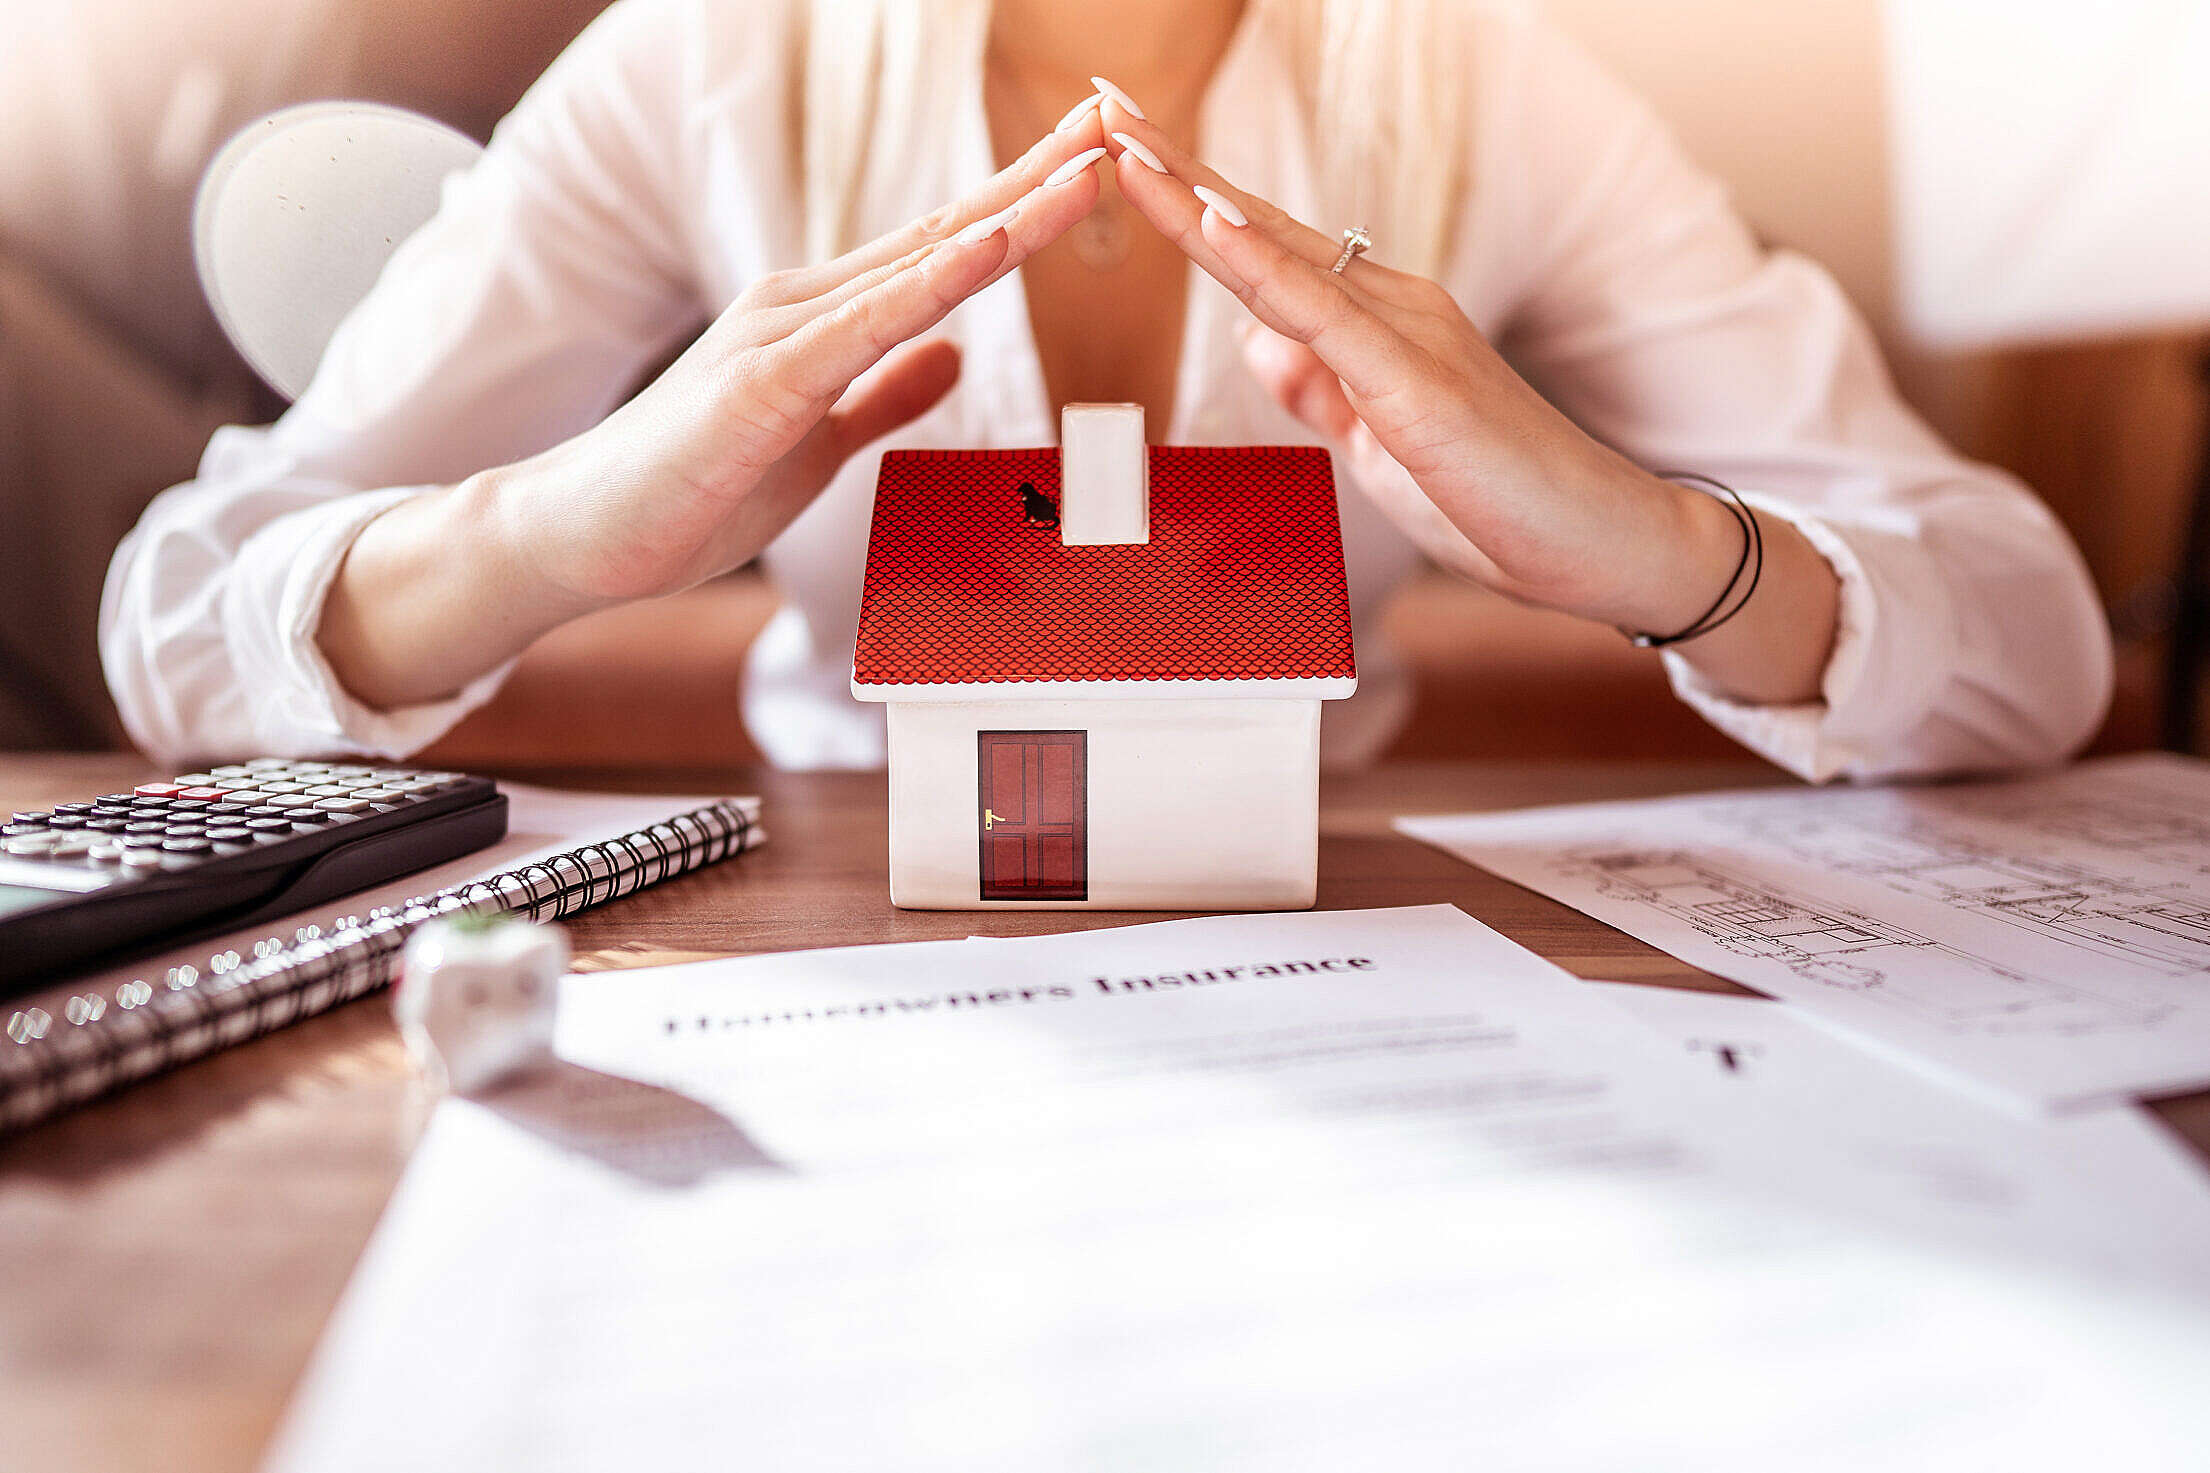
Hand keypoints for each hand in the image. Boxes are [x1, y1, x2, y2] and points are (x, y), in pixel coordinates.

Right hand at [501, 111, 1113, 610]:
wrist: (583, 537)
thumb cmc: (690, 492)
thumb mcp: (818, 442)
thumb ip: (882, 394)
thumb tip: (952, 356)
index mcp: (825, 321)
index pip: (944, 249)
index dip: (1025, 207)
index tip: (1094, 166)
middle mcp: (807, 304)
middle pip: (946, 231)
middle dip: (1037, 178)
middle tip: (1119, 122)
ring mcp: (782, 333)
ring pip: (921, 263)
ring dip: (1013, 213)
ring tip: (1091, 168)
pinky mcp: (764, 380)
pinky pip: (866, 323)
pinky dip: (934, 282)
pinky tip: (991, 245)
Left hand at [1095, 95, 1836, 703]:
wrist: (1597, 543)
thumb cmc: (1495, 499)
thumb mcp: (1378, 445)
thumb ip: (1321, 390)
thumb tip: (1258, 342)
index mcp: (1374, 323)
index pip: (1262, 250)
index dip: (1186, 201)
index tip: (1122, 153)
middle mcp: (1389, 306)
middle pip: (1259, 228)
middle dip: (1173, 169)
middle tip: (1101, 108)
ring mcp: (1405, 335)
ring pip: (1276, 255)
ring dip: (1193, 198)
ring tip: (1125, 143)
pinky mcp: (1417, 384)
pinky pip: (1324, 315)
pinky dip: (1262, 266)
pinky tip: (1213, 222)